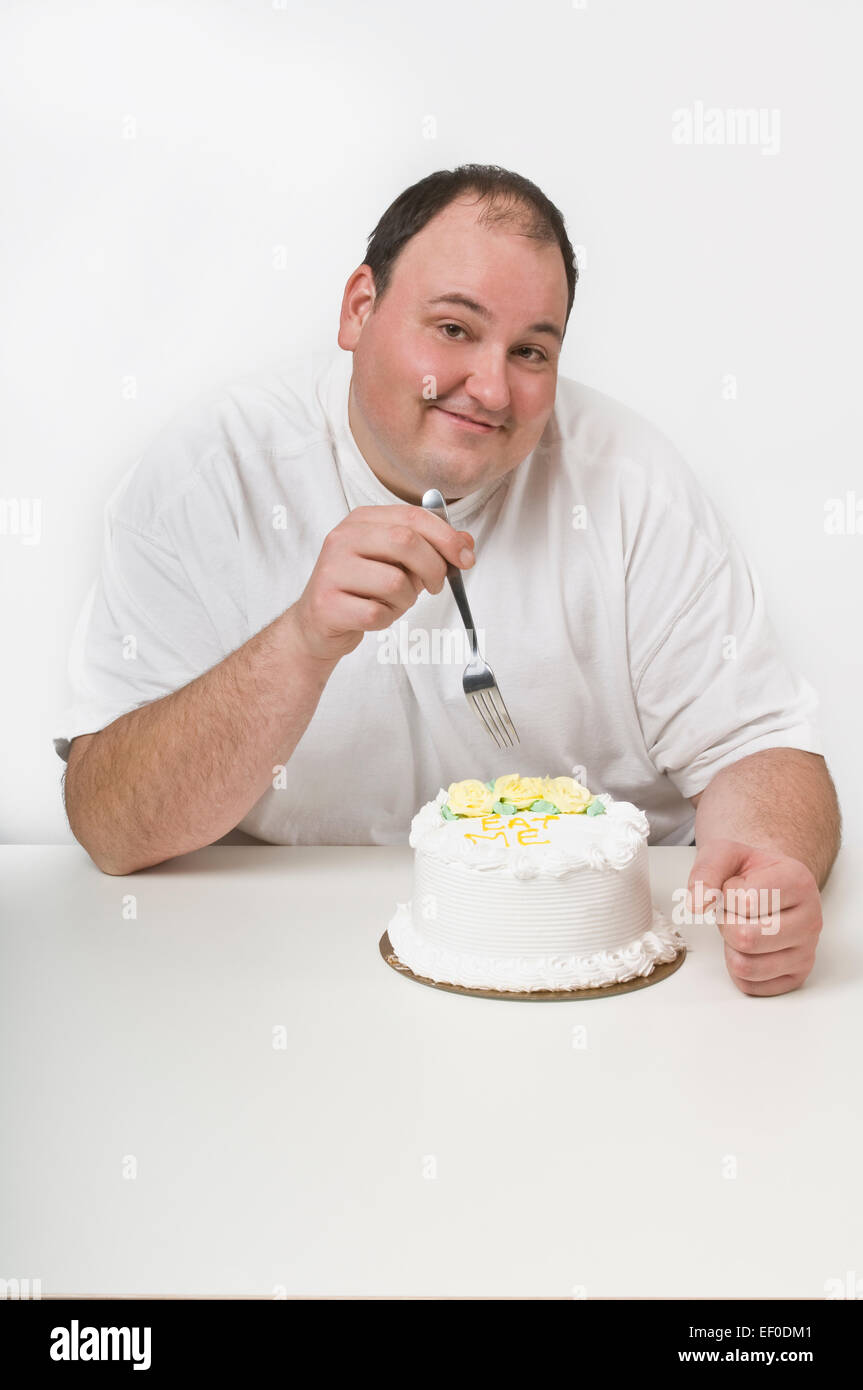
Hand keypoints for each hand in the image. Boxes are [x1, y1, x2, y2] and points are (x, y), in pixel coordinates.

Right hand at [288, 503, 475, 663]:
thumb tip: (466, 542)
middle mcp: (342, 538)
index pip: (413, 517)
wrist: (318, 623)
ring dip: (407, 600)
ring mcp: (331, 570)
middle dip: (433, 568)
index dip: (447, 537)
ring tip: (394, 602)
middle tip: (436, 586)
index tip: (466, 558)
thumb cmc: (363, 589)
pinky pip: (377, 613)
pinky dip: (386, 619)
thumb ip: (431, 548)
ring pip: (395, 582)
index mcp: (361, 520)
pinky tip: (374, 615)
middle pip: (406, 542)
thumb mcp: (398, 562)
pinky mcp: (326, 603)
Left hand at [687, 839, 822, 995]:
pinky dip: (738, 969)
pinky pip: (751, 985)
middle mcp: (811, 919)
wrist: (770, 883)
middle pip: (746, 938)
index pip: (744, 901)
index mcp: (798, 881)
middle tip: (734, 911)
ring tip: (742, 926)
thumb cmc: (749, 871)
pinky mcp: (797, 976)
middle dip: (727, 923)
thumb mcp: (724, 854)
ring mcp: (807, 951)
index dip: (726, 895)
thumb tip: (697, 904)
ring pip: (747, 966)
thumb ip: (706, 872)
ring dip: (731, 947)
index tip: (735, 887)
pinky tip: (748, 948)